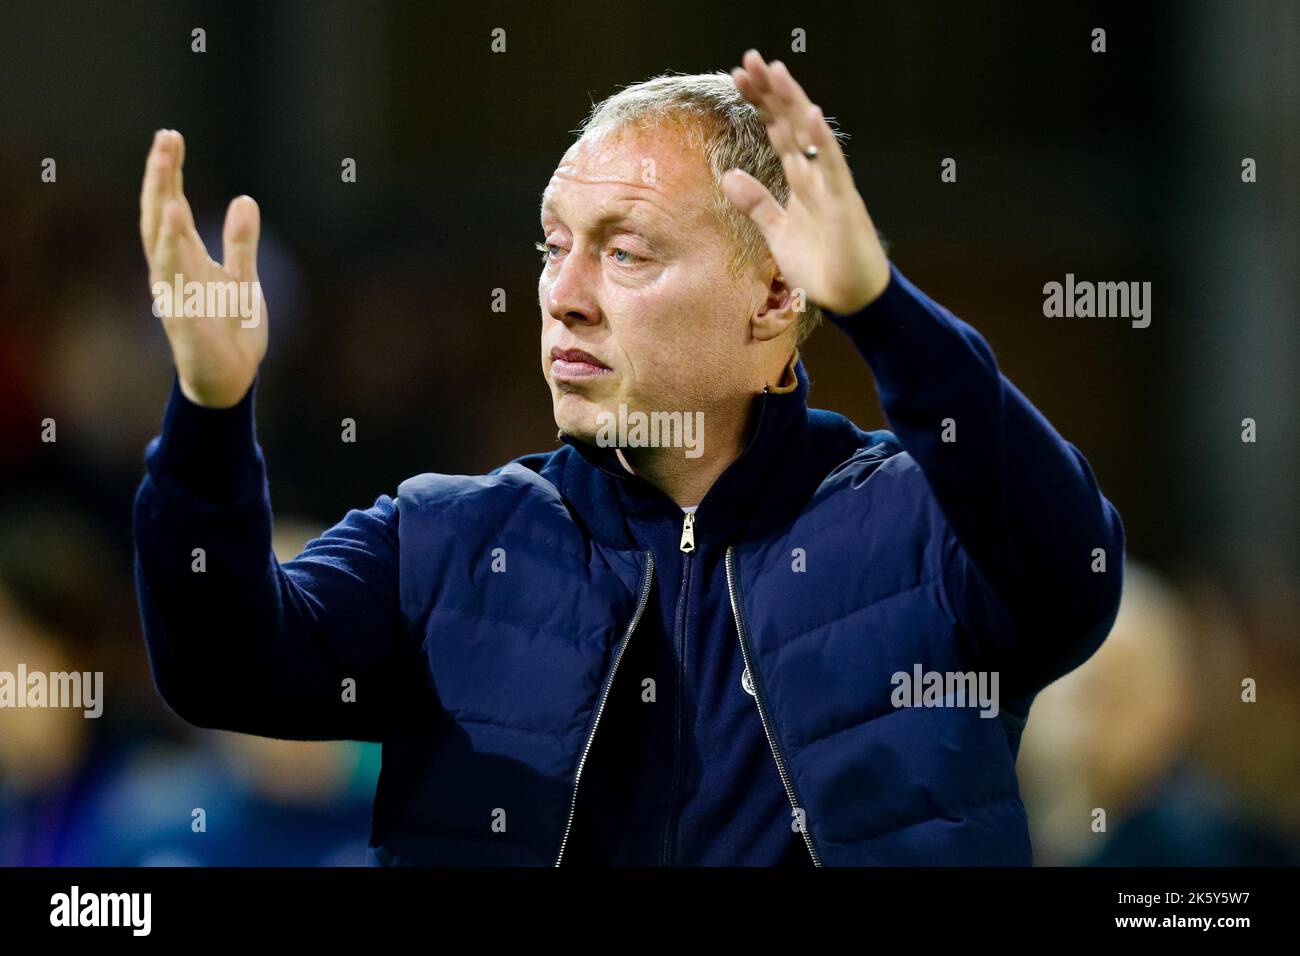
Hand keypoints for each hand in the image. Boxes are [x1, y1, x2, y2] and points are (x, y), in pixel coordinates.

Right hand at [140, 129, 267, 407]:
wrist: (231, 379)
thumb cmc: (231, 330)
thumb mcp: (243, 279)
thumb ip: (241, 243)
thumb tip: (245, 200)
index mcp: (185, 259)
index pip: (173, 208)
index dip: (169, 173)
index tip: (170, 136)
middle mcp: (172, 271)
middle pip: (159, 217)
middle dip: (161, 178)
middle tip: (165, 138)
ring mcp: (174, 293)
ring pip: (161, 245)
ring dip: (162, 209)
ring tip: (165, 173)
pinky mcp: (184, 317)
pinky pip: (175, 281)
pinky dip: (173, 252)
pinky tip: (174, 224)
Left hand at [723, 50, 890, 314]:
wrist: (851, 298)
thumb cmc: (821, 265)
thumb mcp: (778, 232)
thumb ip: (757, 204)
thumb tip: (730, 176)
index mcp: (801, 178)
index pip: (776, 131)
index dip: (759, 103)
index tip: (737, 76)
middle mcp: (816, 173)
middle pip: (789, 123)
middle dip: (769, 91)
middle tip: (748, 58)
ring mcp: (831, 185)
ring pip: (809, 136)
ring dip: (792, 102)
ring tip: (774, 71)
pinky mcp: (843, 203)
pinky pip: (832, 167)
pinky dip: (821, 141)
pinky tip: (810, 114)